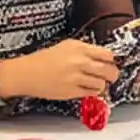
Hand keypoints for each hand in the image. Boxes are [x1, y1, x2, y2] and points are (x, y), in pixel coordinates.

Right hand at [0, 39, 119, 100]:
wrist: (26, 73)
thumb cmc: (45, 59)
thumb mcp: (67, 46)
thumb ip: (86, 50)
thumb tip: (104, 57)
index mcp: (79, 48)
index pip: (107, 55)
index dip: (112, 61)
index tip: (111, 63)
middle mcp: (79, 62)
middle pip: (109, 70)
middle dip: (113, 74)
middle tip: (111, 76)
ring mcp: (76, 78)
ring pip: (102, 84)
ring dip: (102, 84)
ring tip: (97, 83)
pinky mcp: (71, 91)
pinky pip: (91, 93)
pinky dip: (92, 92)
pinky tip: (87, 88)